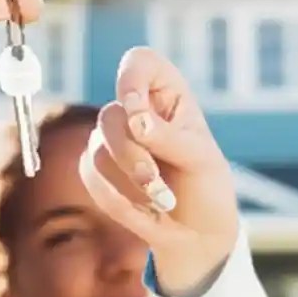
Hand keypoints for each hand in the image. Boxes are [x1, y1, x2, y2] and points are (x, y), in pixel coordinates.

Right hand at [80, 47, 238, 296]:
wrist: (197, 234)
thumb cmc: (207, 189)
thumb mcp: (202, 162)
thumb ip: (170, 138)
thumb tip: (135, 119)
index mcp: (168, 94)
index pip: (140, 62)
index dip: (132, 77)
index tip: (135, 107)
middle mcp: (136, 110)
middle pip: (112, 115)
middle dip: (132, 155)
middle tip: (156, 182)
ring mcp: (114, 139)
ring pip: (98, 148)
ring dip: (130, 182)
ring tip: (163, 201)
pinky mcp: (98, 169)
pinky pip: (90, 175)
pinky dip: (118, 198)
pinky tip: (146, 211)